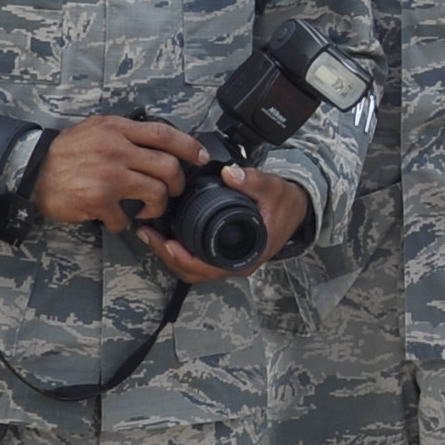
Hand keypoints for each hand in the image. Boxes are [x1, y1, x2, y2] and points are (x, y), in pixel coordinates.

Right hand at [33, 116, 205, 231]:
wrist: (30, 171)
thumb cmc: (64, 153)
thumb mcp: (94, 129)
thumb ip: (123, 133)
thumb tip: (155, 143)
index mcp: (117, 129)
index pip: (164, 134)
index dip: (189, 146)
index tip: (199, 157)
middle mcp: (116, 148)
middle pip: (168, 166)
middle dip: (177, 184)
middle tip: (170, 191)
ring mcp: (109, 174)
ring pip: (156, 193)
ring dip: (155, 207)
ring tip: (143, 209)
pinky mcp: (99, 199)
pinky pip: (125, 217)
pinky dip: (122, 222)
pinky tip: (113, 218)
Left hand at [138, 168, 310, 285]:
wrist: (297, 208)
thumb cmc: (285, 204)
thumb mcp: (272, 189)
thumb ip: (252, 181)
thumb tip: (230, 173)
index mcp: (245, 256)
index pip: (208, 267)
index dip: (184, 259)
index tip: (167, 243)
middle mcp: (234, 264)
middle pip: (192, 271)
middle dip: (167, 256)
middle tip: (148, 235)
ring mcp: (226, 260)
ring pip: (191, 268)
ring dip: (168, 254)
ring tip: (149, 233)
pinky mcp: (221, 253)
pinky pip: (195, 259)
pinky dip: (177, 250)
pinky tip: (164, 233)